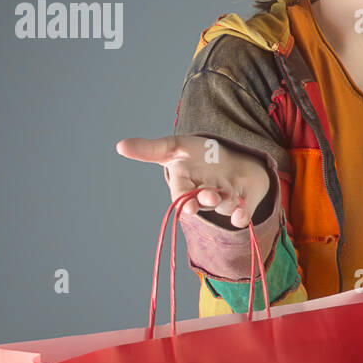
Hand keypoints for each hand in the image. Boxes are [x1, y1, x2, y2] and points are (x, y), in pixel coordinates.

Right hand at [116, 135, 270, 226]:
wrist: (233, 156)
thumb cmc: (199, 154)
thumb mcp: (175, 147)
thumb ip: (150, 149)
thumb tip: (119, 146)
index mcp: (185, 184)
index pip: (181, 194)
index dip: (184, 200)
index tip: (187, 206)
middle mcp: (203, 195)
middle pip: (203, 202)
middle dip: (206, 200)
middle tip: (210, 196)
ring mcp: (224, 199)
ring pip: (224, 206)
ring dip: (227, 203)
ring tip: (231, 196)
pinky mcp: (243, 201)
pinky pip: (242, 213)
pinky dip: (243, 215)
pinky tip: (242, 215)